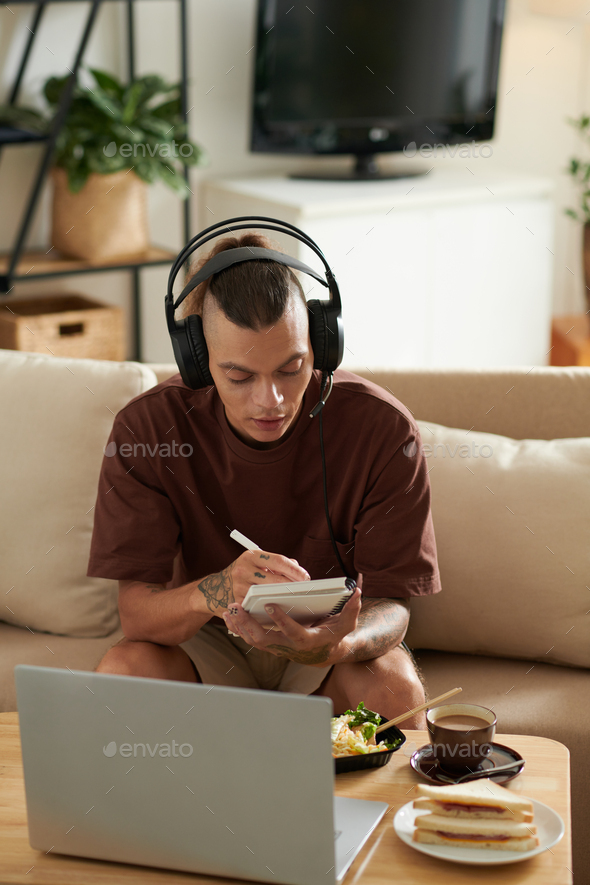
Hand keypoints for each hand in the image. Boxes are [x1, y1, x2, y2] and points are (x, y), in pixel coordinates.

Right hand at [191, 550, 309, 616]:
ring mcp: (239, 586)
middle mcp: (243, 569)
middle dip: (292, 585)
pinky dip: (270, 607)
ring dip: (283, 597)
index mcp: (251, 556)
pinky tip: (280, 608)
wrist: (213, 590)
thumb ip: (275, 564)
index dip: (294, 569)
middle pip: (275, 579)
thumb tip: (296, 567)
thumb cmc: (241, 575)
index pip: (278, 560)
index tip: (306, 577)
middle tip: (305, 590)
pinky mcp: (237, 602)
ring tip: (296, 599)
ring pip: (268, 593)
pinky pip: (258, 605)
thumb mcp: (255, 563)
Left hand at [222, 586, 362, 665]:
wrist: (324, 653)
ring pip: (254, 641)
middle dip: (249, 625)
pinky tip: (229, 616)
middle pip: (265, 640)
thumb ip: (351, 608)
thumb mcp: (346, 623)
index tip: (270, 605)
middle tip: (238, 607)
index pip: (293, 633)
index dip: (281, 621)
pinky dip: (238, 628)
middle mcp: (289, 647)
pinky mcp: (270, 645)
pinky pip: (250, 639)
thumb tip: (357, 591)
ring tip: (230, 610)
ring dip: (239, 627)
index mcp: (307, 640)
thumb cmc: (334, 634)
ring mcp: (277, 647)